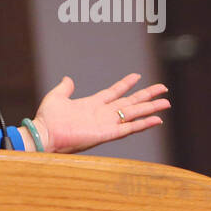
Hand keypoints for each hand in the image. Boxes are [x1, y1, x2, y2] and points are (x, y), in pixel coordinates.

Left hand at [31, 73, 169, 153]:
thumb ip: (65, 88)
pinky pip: (129, 128)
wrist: (44, 134)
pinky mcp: (106, 134)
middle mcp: (102, 114)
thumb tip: (68, 78)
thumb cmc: (47, 119)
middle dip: (147, 96)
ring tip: (166, 103)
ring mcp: (106, 124)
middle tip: (163, 89)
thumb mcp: (56, 97)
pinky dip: (143, 124)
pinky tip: (157, 120)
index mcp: (92, 104)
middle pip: (130, 103)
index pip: (114, 92)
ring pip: (133, 114)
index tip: (137, 76)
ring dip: (150, 108)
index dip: (125, 84)